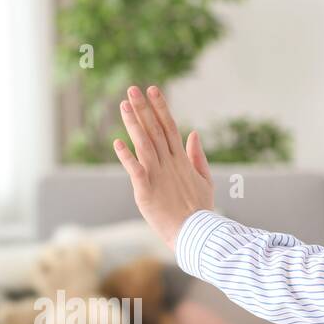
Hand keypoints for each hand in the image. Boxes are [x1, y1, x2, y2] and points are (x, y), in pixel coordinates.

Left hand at [113, 85, 215, 249]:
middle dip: (143, 108)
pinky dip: (126, 157)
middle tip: (132, 89)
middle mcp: (169, 164)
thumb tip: (193, 133)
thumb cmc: (200, 210)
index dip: (160, 107)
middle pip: (154, 130)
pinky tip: (117, 143)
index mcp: (182, 160)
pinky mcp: (147, 191)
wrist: (197, 234)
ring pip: (144, 144)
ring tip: (123, 105)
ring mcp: (158, 176)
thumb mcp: (205, 180)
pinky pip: (135, 170)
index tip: (152, 90)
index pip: (169, 127)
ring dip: (133, 124)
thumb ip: (197, 155)